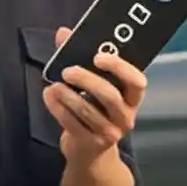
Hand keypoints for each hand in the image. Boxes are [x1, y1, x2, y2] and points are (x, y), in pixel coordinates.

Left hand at [44, 26, 147, 168]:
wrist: (90, 152)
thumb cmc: (93, 110)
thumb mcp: (92, 86)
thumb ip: (78, 57)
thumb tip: (63, 33)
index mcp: (132, 98)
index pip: (137, 82)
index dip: (120, 68)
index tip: (98, 57)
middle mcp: (125, 116)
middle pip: (110, 96)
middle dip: (87, 80)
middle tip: (67, 71)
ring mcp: (109, 133)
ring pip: (89, 111)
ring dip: (67, 96)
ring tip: (53, 86)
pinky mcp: (91, 144)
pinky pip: (72, 124)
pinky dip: (57, 108)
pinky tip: (49, 96)